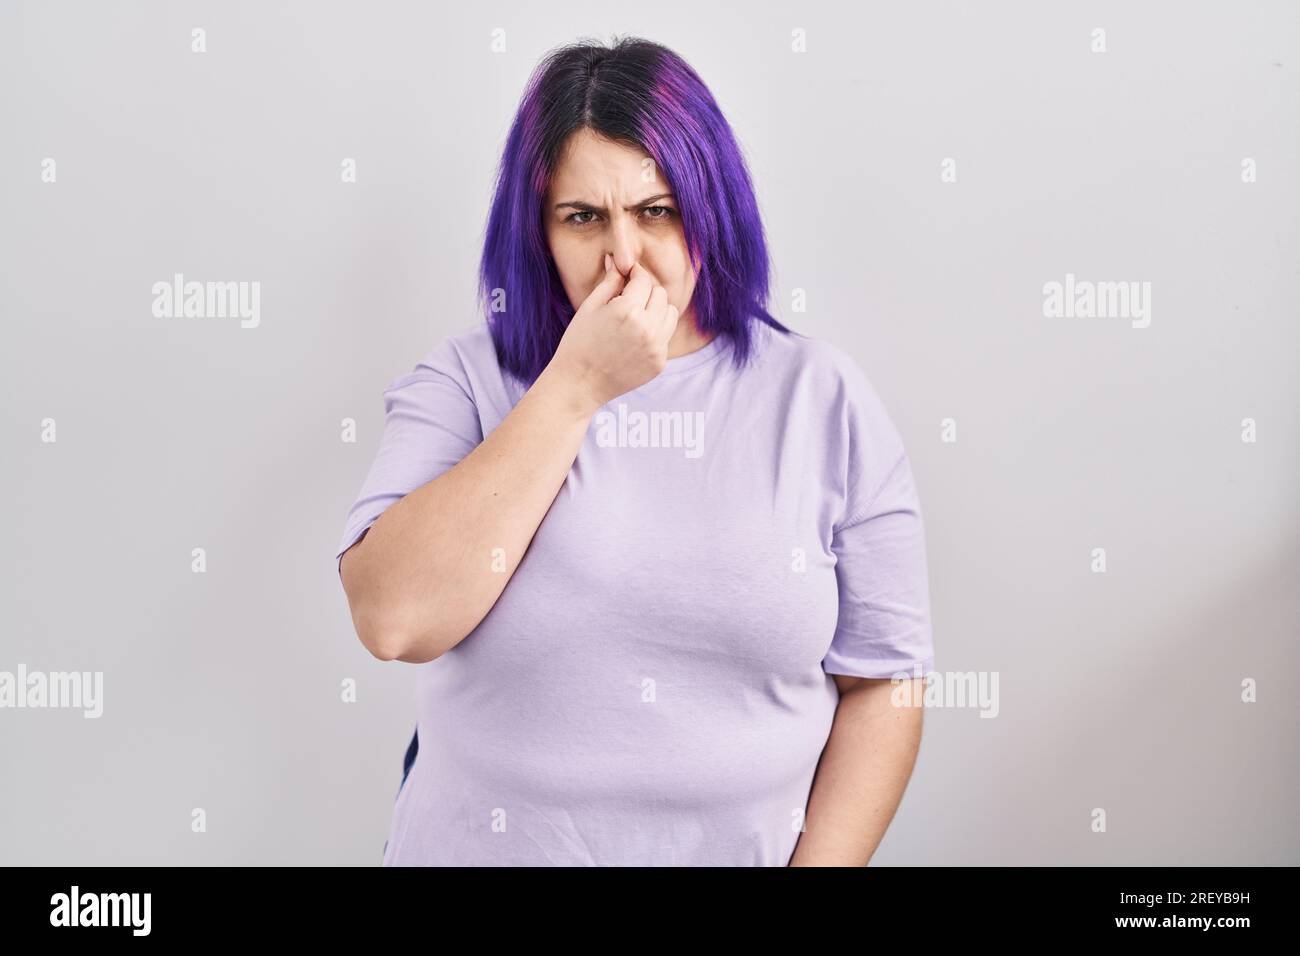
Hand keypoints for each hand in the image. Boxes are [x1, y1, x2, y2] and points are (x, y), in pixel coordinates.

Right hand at [547, 254, 679, 412]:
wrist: (579, 384)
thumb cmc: (578, 342)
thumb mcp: (590, 307)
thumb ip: (610, 282)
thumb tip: (617, 260)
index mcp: (627, 310)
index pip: (643, 280)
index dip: (634, 276)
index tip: (627, 276)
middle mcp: (647, 329)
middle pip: (661, 294)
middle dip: (646, 292)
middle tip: (628, 300)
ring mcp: (656, 348)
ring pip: (670, 313)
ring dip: (656, 310)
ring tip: (635, 317)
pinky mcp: (660, 363)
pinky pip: (666, 336)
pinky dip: (655, 333)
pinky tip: (634, 340)